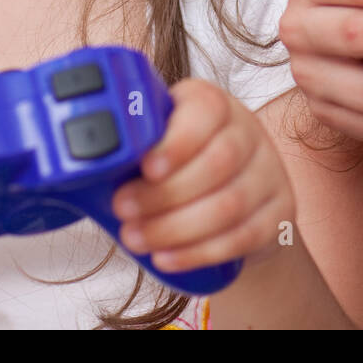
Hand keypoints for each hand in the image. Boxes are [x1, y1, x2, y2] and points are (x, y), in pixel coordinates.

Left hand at [111, 78, 294, 270]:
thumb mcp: (158, 142)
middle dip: (165, 194)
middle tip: (123, 210)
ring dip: (176, 227)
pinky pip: (244, 235)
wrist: (233, 199)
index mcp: (214, 104)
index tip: (144, 167)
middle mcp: (248, 131)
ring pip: (229, 203)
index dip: (178, 141)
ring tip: (136, 239)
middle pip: (218, 162)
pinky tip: (168, 257)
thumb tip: (82, 158)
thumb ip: (133, 142)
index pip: (208, 110)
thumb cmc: (179, 166)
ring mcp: (269, 171)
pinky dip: (201, 251)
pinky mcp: (280, 209)